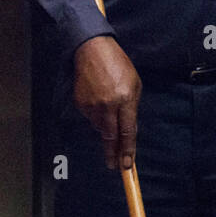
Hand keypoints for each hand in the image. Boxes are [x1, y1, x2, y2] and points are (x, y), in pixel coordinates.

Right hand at [73, 35, 141, 170]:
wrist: (92, 51)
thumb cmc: (118, 65)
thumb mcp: (135, 83)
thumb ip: (132, 107)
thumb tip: (128, 128)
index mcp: (125, 100)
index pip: (127, 132)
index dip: (127, 151)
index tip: (127, 165)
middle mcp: (107, 106)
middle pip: (110, 137)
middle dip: (113, 153)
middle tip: (114, 165)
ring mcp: (92, 106)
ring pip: (100, 127)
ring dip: (106, 129)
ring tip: (109, 111)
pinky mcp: (80, 104)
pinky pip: (91, 117)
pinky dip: (97, 116)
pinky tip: (99, 102)